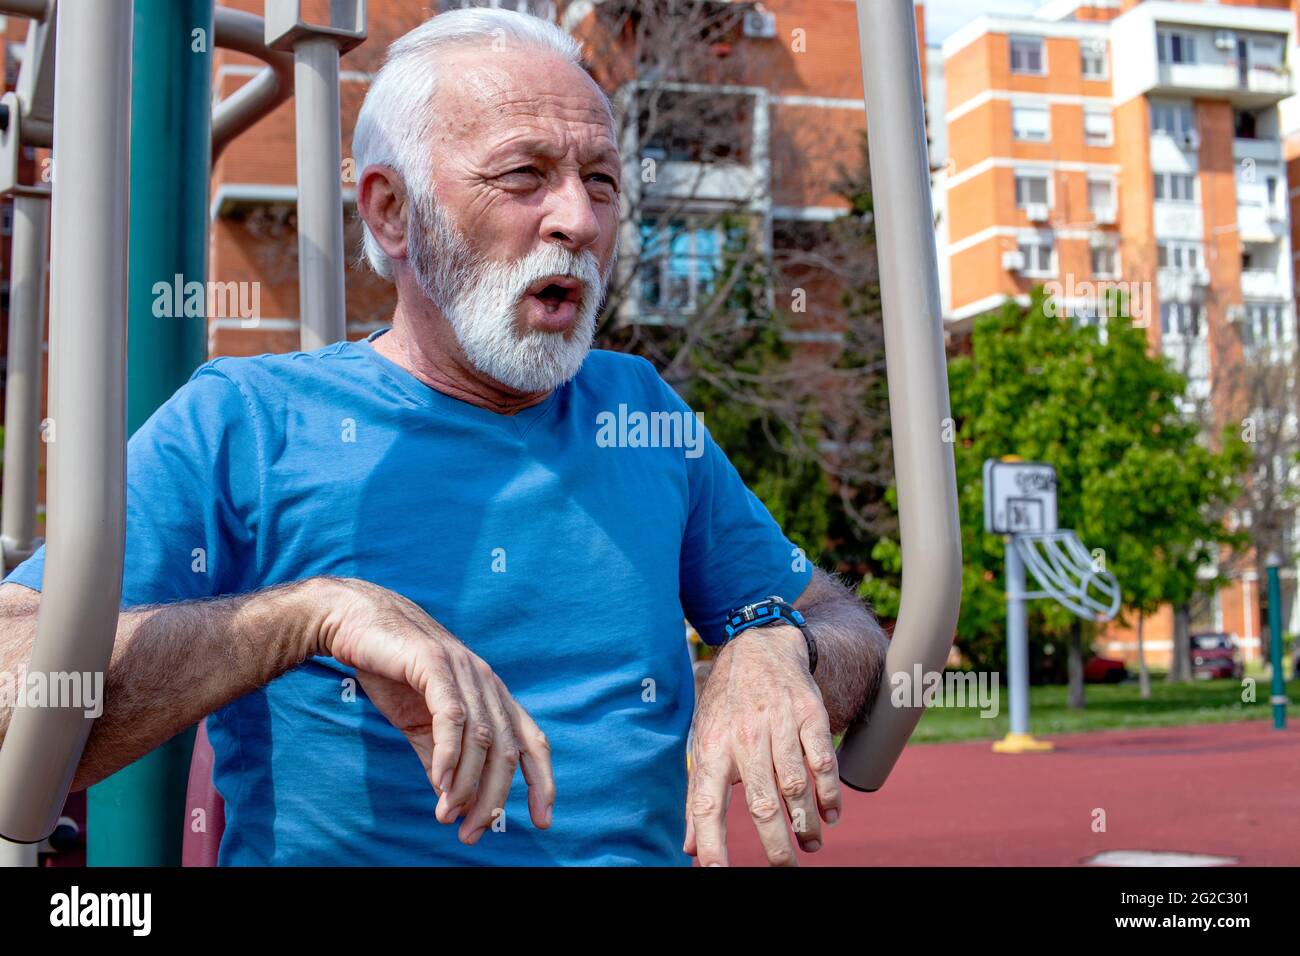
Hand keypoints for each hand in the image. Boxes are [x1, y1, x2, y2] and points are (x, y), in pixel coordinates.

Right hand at [311, 577, 553, 843]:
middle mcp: (487, 682)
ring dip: (466, 785)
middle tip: (472, 833)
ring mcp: (463, 670)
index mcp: (491, 695)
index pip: (531, 741)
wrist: (353, 622)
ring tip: (447, 816)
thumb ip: (441, 759)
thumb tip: (454, 803)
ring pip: (481, 738)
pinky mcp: (435, 663)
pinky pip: (451, 717)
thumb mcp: (420, 723)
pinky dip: (448, 755)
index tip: (542, 821)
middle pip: (506, 749)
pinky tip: (439, 784)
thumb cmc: (391, 670)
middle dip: (493, 797)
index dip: (541, 781)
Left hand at [685, 626, 839, 865]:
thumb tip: (689, 848)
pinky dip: (829, 792)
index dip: (710, 841)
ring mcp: (779, 724)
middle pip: (760, 803)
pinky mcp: (809, 714)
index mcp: (713, 747)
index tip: (714, 872)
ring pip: (794, 786)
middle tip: (783, 867)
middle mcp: (745, 737)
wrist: (759, 646)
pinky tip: (831, 814)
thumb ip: (699, 795)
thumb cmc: (727, 704)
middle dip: (774, 844)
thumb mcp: (704, 742)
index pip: (707, 803)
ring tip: (810, 846)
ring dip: (806, 822)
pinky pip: (822, 760)